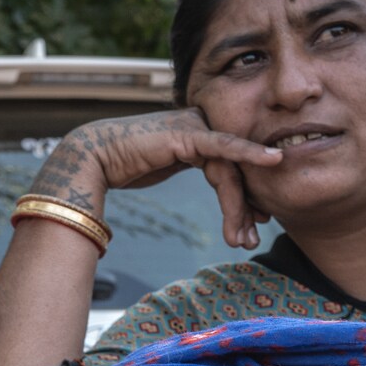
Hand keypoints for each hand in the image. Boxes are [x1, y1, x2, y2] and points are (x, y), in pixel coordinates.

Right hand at [30, 109, 282, 252]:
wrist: (92, 159)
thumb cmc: (122, 165)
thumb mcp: (165, 166)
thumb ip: (188, 164)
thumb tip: (202, 181)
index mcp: (198, 131)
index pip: (231, 167)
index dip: (244, 197)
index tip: (253, 225)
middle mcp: (201, 124)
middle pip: (234, 170)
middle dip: (244, 209)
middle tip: (250, 241)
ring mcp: (196, 126)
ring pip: (229, 170)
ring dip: (237, 207)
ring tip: (239, 239)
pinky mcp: (189, 133)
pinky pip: (225, 147)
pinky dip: (250, 154)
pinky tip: (273, 161)